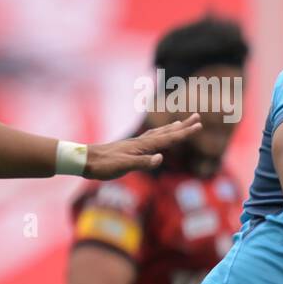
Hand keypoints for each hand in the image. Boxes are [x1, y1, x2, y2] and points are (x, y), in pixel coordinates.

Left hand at [83, 114, 200, 178]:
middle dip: (183, 126)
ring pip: (158, 134)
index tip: (199, 125)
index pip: (169, 138)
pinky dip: (159, 135)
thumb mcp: (123, 166)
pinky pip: (150, 138)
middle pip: (167, 132)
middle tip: (197, 117)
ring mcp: (135, 144)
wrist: (83, 160)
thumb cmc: (103, 165)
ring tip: (181, 123)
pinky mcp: (130, 148)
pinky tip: (158, 137)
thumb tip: (160, 158)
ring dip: (172, 128)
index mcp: (143, 146)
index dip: (185, 132)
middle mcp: (141, 142)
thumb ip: (142, 163)